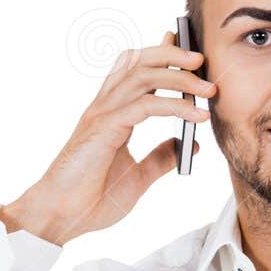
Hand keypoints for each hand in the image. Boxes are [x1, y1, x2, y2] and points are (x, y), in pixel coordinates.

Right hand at [0, 29, 214, 244]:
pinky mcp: (104, 128)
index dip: (161, 56)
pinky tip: (196, 114)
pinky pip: (145, 106)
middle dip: (172, 55)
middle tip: (202, 60)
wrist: (62, 217)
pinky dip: (175, 106)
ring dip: (180, 78)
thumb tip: (188, 145)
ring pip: (143, 77)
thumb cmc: (89, 199)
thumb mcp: (136, 177)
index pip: (136, 72)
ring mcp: (102, 115)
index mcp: (110, 115)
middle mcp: (105, 107)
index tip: (187, 54)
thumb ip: (160, 158)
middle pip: (139, 63)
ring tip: (208, 89)